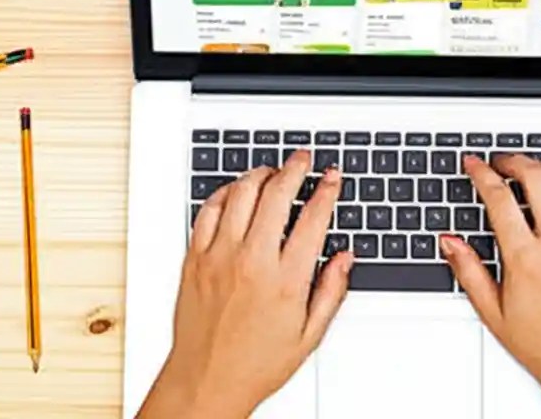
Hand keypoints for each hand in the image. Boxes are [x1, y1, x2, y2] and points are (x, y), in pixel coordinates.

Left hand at [138, 151, 352, 418]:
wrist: (206, 381)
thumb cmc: (254, 364)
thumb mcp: (309, 335)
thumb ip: (331, 291)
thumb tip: (345, 258)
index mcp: (286, 281)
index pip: (312, 218)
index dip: (327, 190)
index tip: (332, 177)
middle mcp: (252, 262)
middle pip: (276, 194)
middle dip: (295, 168)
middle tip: (303, 159)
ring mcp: (219, 257)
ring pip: (240, 194)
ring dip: (260, 174)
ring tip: (272, 171)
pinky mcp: (195, 259)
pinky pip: (208, 211)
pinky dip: (224, 193)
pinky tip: (236, 191)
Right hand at [440, 155, 540, 418]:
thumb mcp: (493, 313)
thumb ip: (468, 271)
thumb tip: (450, 241)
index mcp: (527, 259)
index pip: (499, 198)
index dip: (482, 173)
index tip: (475, 165)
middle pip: (536, 177)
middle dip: (514, 161)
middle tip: (503, 163)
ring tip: (535, 171)